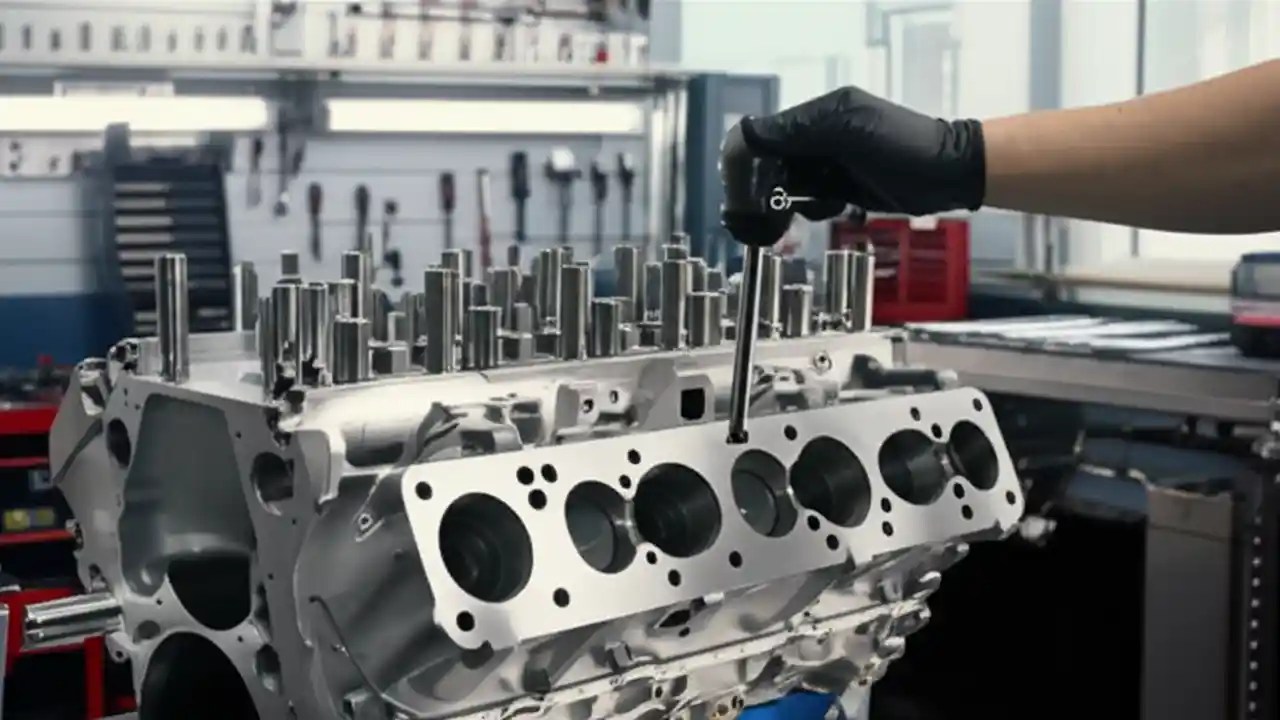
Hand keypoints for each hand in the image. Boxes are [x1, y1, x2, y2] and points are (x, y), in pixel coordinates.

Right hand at [741, 86, 986, 218]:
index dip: (743, 165)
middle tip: (756, 221)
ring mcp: (826, 161)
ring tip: (784, 227)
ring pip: (781, 184)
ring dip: (779, 206)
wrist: (949, 175)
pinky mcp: (836, 185)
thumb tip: (747, 135)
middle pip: (765, 163)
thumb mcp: (852, 133)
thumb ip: (800, 131)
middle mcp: (816, 135)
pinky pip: (804, 198)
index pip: (760, 136)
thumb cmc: (907, 149)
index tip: (740, 197)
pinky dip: (804, 211)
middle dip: (757, 192)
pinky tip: (824, 213)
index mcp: (817, 115)